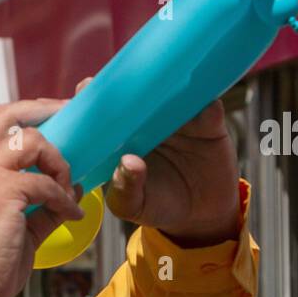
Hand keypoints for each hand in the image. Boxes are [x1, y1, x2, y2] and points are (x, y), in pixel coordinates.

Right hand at [0, 100, 82, 296]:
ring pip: (32, 142)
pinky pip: (46, 184)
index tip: (52, 118)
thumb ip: (38, 207)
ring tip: (66, 191)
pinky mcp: (2, 192)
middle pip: (9, 115)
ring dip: (58, 163)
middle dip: (45, 111)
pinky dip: (64, 198)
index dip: (25, 115)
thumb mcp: (12, 229)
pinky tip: (70, 216)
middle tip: (71, 120)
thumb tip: (69, 193)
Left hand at [96, 90, 241, 245]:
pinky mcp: (209, 126)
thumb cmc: (156, 206)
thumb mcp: (134, 206)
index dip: (95, 97)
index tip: (87, 88)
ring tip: (165, 82)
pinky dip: (207, 107)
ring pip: (175, 94)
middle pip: (139, 92)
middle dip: (130, 81)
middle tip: (125, 80)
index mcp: (123, 135)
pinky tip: (205, 107)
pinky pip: (209, 110)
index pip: (106, 110)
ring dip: (171, 85)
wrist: (199, 216)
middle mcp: (149, 121)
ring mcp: (180, 120)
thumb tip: (129, 162)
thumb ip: (126, 189)